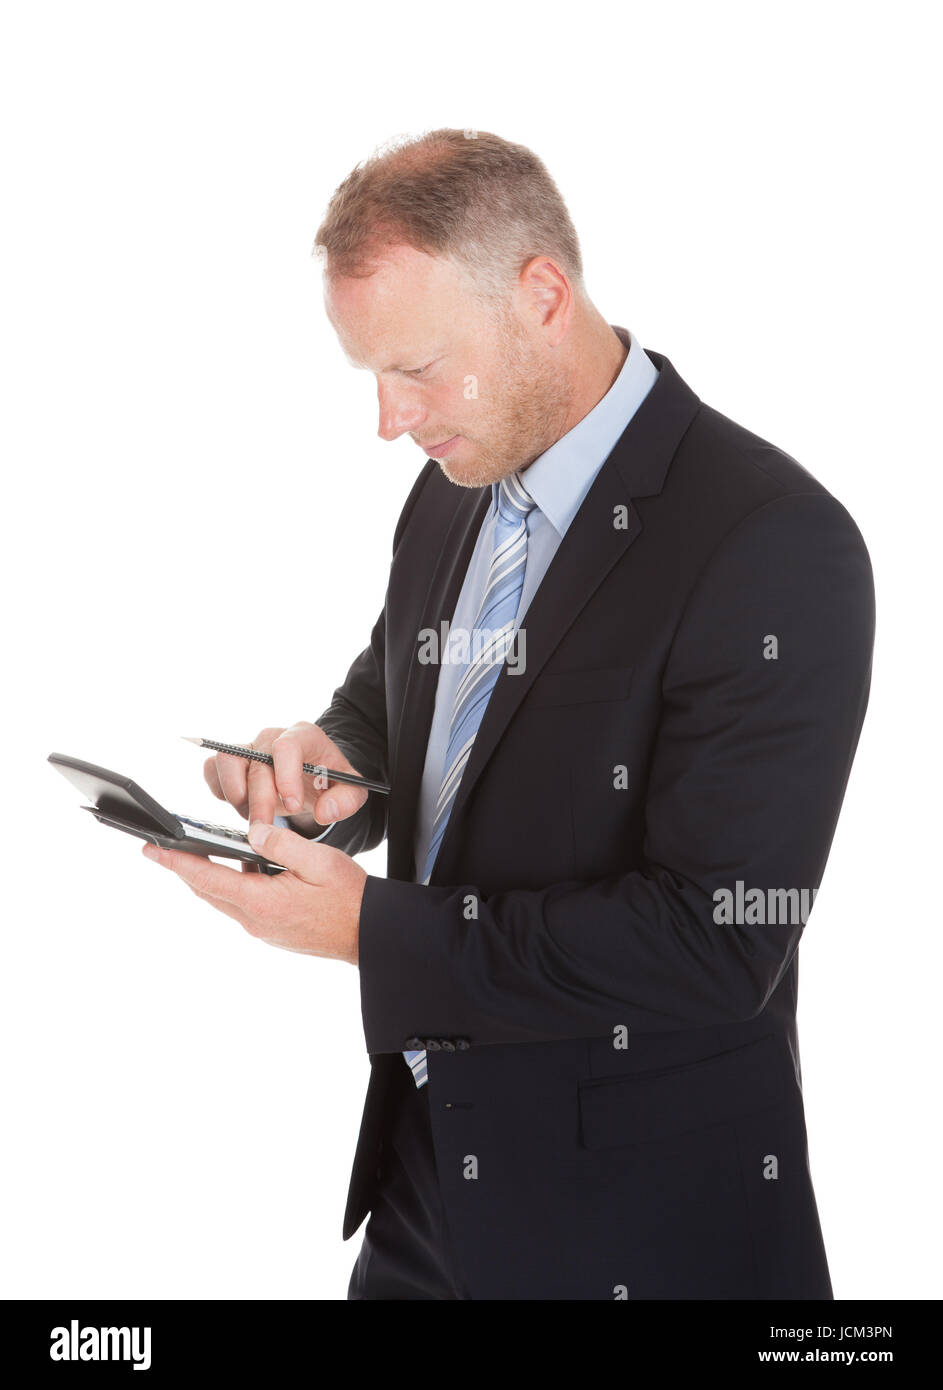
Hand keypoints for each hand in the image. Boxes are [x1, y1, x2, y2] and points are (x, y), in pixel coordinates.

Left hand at [141, 820, 366, 963]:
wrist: (370, 934)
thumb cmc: (350, 897)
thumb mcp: (319, 861)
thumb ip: (282, 844)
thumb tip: (252, 831)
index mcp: (262, 901)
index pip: (208, 877)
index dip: (177, 862)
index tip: (151, 850)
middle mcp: (255, 920)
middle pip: (207, 890)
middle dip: (183, 868)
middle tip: (159, 848)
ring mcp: (262, 928)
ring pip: (223, 898)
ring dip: (208, 876)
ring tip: (194, 853)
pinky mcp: (271, 930)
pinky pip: (241, 904)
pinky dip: (231, 885)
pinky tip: (242, 868)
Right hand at [204, 722, 369, 827]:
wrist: (311, 776)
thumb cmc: (329, 780)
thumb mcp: (351, 790)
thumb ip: (346, 801)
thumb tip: (325, 812)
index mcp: (304, 736)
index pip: (287, 747)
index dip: (286, 777)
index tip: (292, 806)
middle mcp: (272, 737)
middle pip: (256, 764)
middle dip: (259, 801)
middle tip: (265, 830)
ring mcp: (248, 747)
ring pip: (226, 761)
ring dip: (235, 795)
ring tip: (252, 816)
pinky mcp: (231, 760)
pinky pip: (212, 769)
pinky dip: (218, 790)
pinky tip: (239, 806)